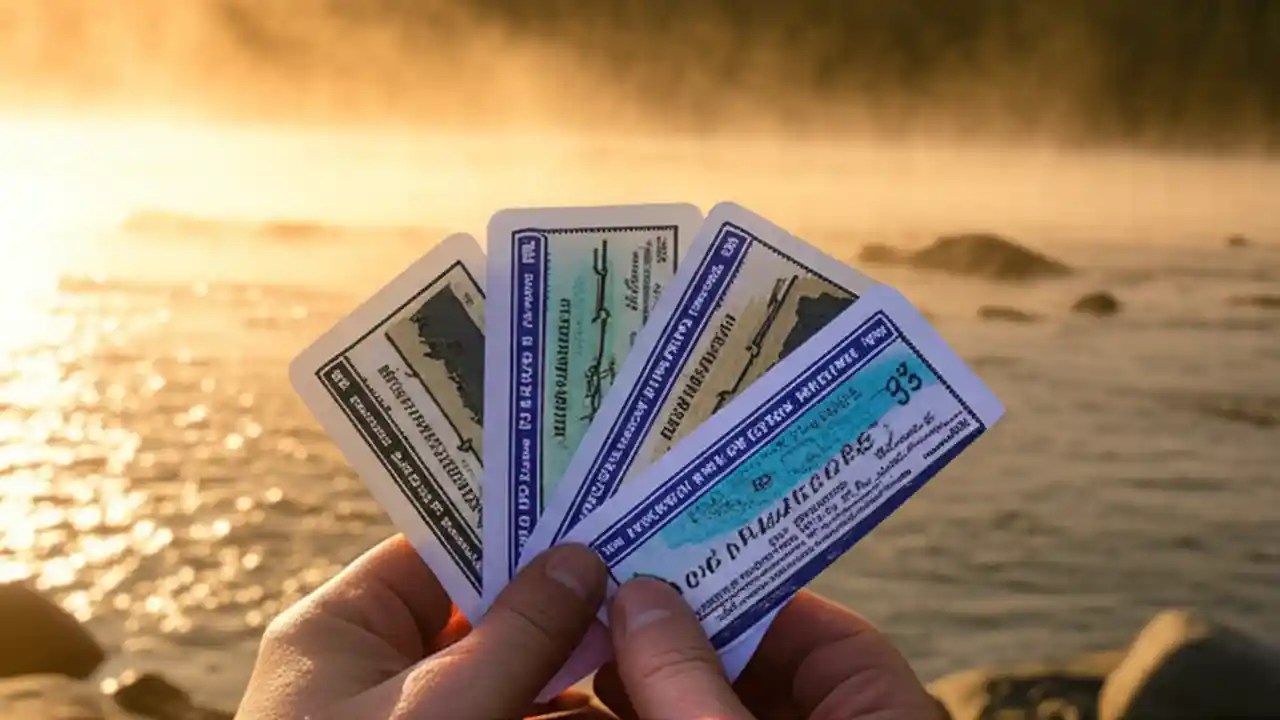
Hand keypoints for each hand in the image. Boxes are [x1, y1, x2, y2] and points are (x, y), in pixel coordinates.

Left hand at [237, 536, 608, 718]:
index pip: (436, 552)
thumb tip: (582, 558)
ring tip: (648, 631)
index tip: (593, 509)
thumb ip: (519, 633)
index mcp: (341, 630)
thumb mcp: (444, 707)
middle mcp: (375, 672)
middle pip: (480, 614)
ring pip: (507, 677)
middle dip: (559, 600)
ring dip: (573, 664)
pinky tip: (620, 703)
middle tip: (639, 568)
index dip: (513, 528)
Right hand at [594, 579, 947, 719]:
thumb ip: (692, 684)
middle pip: (763, 673)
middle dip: (684, 635)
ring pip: (717, 709)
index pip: (833, 640)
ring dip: (657, 679)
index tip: (681, 556)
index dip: (755, 591)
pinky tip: (595, 703)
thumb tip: (642, 599)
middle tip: (616, 593)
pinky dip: (652, 718)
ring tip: (592, 641)